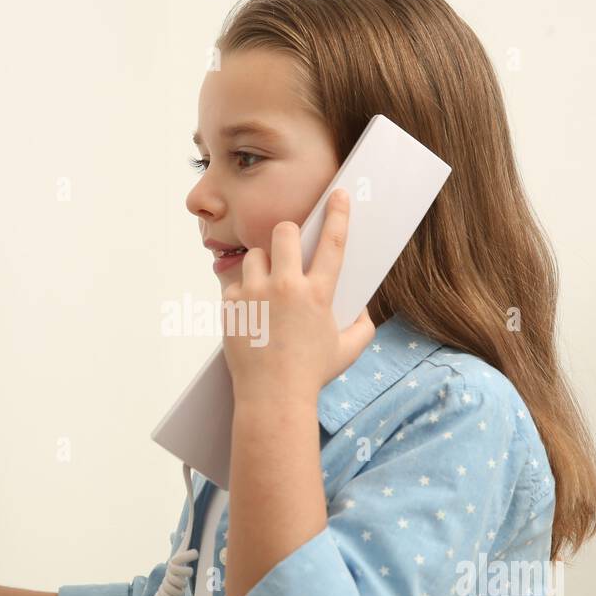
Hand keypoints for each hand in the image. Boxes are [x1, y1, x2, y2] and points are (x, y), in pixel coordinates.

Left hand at [220, 188, 375, 404]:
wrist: (272, 399)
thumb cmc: (311, 375)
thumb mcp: (347, 351)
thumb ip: (363, 326)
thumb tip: (363, 309)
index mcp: (317, 295)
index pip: (332, 243)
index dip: (338, 215)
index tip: (339, 196)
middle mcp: (285, 288)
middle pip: (284, 232)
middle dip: (287, 234)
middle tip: (289, 248)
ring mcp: (255, 295)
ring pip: (255, 256)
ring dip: (263, 266)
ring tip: (267, 290)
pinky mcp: (231, 306)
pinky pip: (235, 284)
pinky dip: (243, 295)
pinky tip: (252, 315)